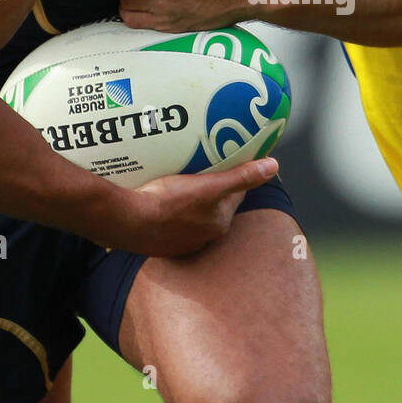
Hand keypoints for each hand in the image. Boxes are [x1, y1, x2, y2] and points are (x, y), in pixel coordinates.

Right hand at [115, 156, 278, 256]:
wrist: (128, 222)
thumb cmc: (169, 202)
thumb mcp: (210, 186)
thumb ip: (241, 177)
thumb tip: (274, 166)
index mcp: (220, 223)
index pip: (234, 194)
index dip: (231, 175)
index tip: (224, 160)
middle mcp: (204, 236)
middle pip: (213, 204)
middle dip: (209, 187)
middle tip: (199, 166)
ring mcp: (181, 241)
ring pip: (192, 214)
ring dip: (188, 200)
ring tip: (178, 179)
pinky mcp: (161, 243)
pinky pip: (171, 222)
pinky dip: (169, 211)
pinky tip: (159, 199)